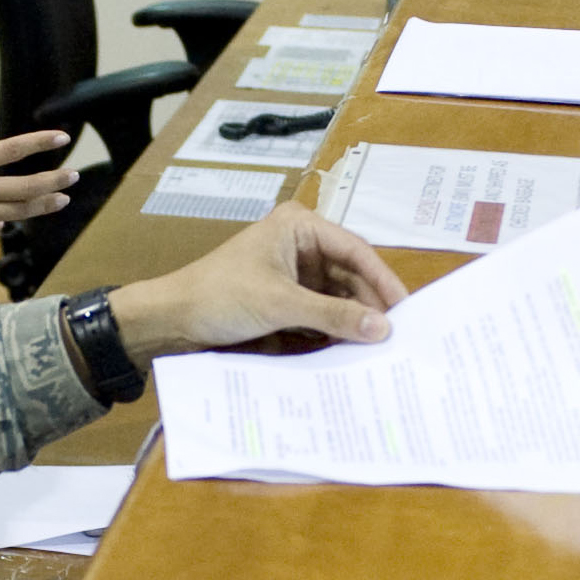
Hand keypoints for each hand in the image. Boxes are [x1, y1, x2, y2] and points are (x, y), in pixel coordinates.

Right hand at [0, 118, 77, 270]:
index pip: (11, 150)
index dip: (40, 142)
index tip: (62, 137)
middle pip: (27, 185)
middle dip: (55, 179)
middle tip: (75, 176)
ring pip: (20, 210)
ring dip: (44, 204)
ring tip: (62, 199)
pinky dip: (4, 223)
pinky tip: (10, 221)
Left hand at [103, 205, 406, 365]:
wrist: (171, 321)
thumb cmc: (220, 297)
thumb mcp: (281, 304)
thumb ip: (333, 315)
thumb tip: (383, 329)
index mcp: (300, 227)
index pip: (355, 250)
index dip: (383, 280)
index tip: (407, 309)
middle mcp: (301, 246)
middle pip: (350, 276)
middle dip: (370, 305)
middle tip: (400, 337)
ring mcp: (294, 275)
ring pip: (338, 298)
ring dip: (354, 322)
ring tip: (382, 348)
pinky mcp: (286, 302)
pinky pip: (321, 314)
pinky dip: (335, 331)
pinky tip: (354, 351)